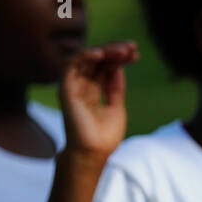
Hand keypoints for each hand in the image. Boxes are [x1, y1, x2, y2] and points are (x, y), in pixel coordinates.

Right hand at [59, 41, 137, 166]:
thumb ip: (115, 87)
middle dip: (115, 51)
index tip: (135, 54)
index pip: (105, 66)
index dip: (120, 58)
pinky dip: (85, 56)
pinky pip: (71, 65)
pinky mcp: (66, 89)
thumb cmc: (104, 136)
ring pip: (86, 58)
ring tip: (122, 50)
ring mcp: (73, 86)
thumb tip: (119, 67)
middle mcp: (82, 86)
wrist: (93, 153)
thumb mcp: (116, 107)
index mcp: (93, 90)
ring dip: (104, 50)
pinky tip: (101, 54)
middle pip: (97, 60)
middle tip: (131, 48)